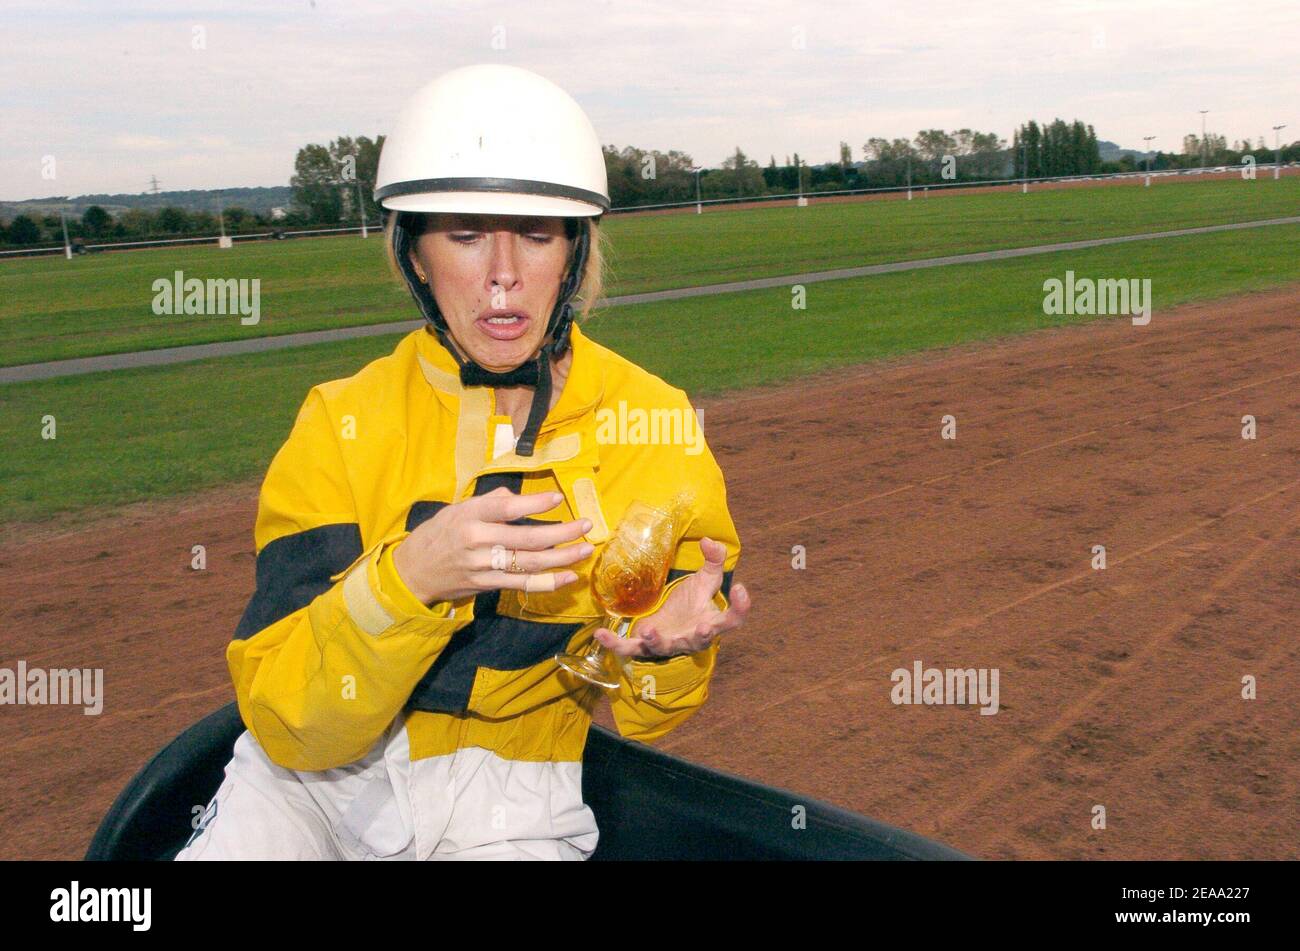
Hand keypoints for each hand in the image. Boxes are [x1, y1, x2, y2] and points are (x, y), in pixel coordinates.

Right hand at [392, 487, 592, 604]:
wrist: (413, 572)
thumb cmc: (439, 534)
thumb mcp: (458, 509)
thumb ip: (489, 502)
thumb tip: (518, 497)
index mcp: (469, 516)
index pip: (507, 508)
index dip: (535, 504)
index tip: (559, 498)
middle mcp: (476, 541)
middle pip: (526, 539)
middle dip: (562, 533)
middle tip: (586, 526)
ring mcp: (482, 566)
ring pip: (529, 563)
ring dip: (562, 558)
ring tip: (585, 549)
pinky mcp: (486, 586)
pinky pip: (522, 584)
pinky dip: (548, 582)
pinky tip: (568, 576)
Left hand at [592, 537, 750, 659]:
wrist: (668, 622)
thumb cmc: (690, 603)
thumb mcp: (704, 580)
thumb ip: (712, 560)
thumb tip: (709, 540)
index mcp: (712, 621)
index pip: (734, 618)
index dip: (741, 607)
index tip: (740, 589)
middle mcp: (692, 637)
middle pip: (701, 639)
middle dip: (702, 635)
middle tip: (704, 627)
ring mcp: (667, 643)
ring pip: (663, 646)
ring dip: (656, 640)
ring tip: (648, 631)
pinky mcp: (644, 646)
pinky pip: (629, 648)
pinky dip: (614, 644)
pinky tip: (600, 635)